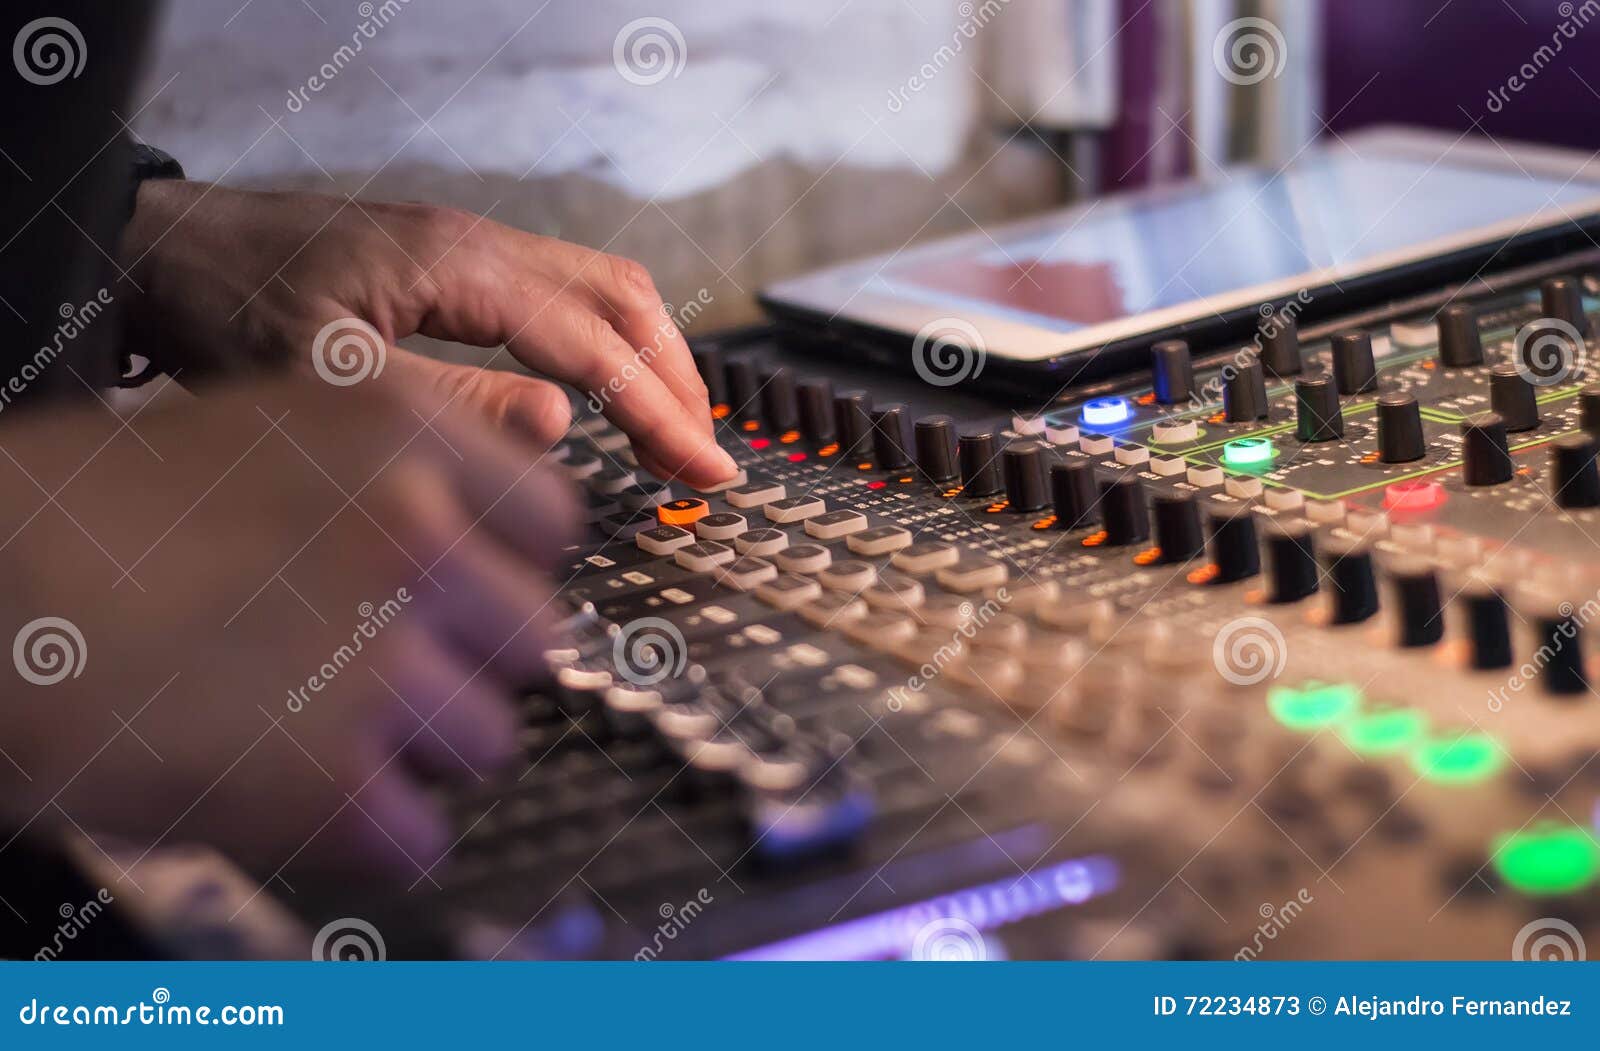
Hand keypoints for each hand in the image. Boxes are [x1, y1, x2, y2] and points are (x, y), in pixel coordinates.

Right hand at [0, 375, 575, 885]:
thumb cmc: (97, 520)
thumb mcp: (272, 436)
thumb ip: (403, 480)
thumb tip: (498, 554)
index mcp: (403, 434)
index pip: (553, 523)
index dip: (507, 570)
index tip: (474, 595)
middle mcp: (413, 534)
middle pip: (536, 637)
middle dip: (471, 666)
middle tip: (389, 675)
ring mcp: (381, 657)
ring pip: (491, 742)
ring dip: (421, 754)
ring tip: (324, 730)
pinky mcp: (330, 779)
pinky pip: (422, 836)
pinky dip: (369, 837)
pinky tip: (299, 793)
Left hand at [119, 180, 736, 487]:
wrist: (156, 253)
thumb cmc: (221, 306)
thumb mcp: (326, 373)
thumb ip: (449, 401)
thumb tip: (561, 424)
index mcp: (458, 264)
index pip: (594, 340)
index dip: (659, 410)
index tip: (708, 472)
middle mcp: (477, 244)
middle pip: (621, 298)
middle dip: (675, 380)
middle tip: (706, 462)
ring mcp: (467, 250)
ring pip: (599, 292)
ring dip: (647, 360)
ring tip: (673, 435)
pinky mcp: (451, 268)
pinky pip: (560, 298)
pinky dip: (604, 349)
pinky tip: (602, 395)